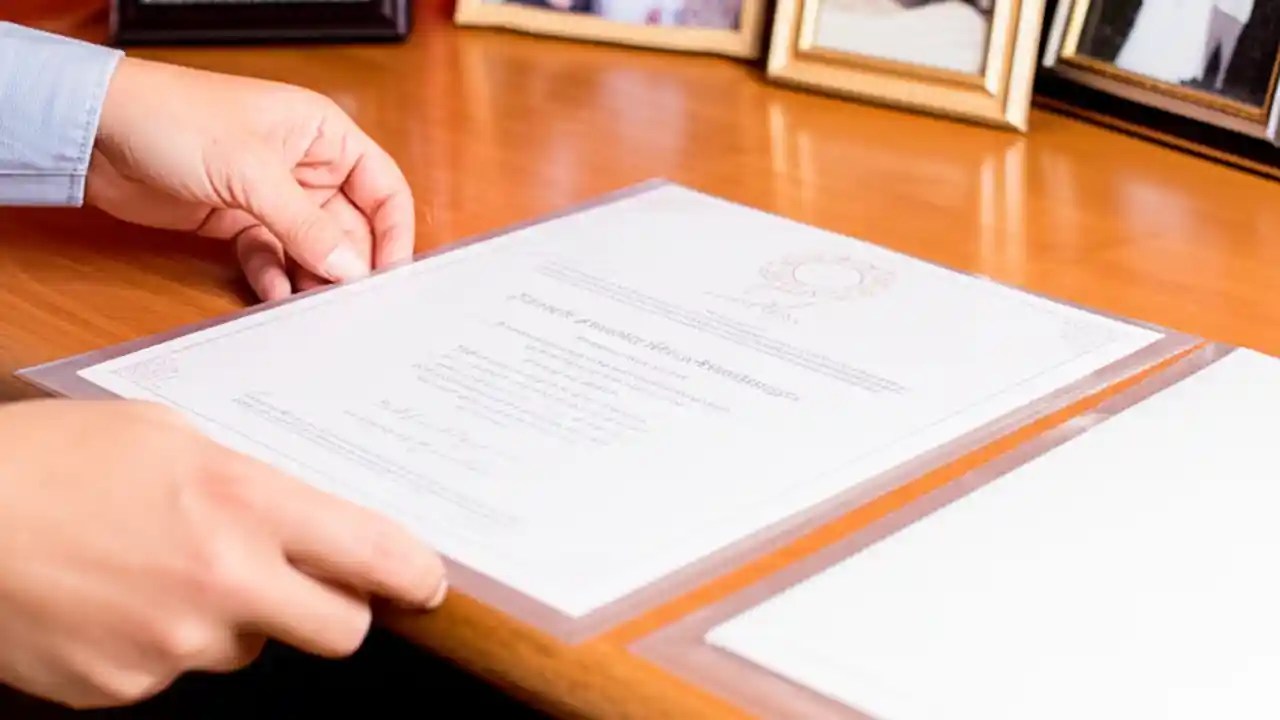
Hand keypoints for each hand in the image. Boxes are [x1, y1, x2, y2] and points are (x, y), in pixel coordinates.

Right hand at [0, 399, 446, 708]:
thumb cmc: (52, 459)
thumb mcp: (169, 436)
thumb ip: (248, 480)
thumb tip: (302, 515)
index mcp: (241, 505)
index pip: (371, 554)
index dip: (413, 574)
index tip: (426, 582)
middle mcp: (221, 582)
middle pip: (338, 631)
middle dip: (335, 611)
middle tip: (308, 586)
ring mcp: (173, 646)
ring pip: (248, 650)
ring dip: (231, 620)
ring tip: (163, 570)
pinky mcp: (123, 689)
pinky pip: (176, 672)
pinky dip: (162, 643)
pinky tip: (119, 600)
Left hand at [86, 56, 415, 302]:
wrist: (92, 131)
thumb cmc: (172, 118)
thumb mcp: (251, 172)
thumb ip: (306, 226)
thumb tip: (351, 269)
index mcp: (323, 135)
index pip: (383, 189)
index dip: (394, 234)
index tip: (390, 277)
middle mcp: (304, 165)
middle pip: (350, 227)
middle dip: (348, 265)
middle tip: (350, 306)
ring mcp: (271, 195)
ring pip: (311, 248)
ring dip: (312, 278)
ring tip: (313, 310)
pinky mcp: (237, 219)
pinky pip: (271, 257)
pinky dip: (274, 278)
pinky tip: (271, 296)